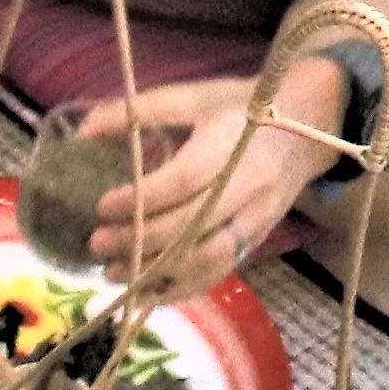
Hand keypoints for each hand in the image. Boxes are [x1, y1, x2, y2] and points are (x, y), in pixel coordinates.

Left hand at [69, 74, 340, 295]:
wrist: (306, 126)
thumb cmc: (239, 109)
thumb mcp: (193, 97)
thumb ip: (139, 112)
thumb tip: (82, 132)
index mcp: (233, 142)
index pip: (186, 179)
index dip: (142, 198)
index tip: (102, 206)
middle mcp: (251, 184)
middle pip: (195, 224)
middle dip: (141, 239)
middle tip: (97, 242)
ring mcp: (258, 217)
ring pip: (209, 258)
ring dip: (157, 273)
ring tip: (112, 272)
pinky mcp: (257, 240)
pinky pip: (220, 273)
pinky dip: (181, 289)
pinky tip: (144, 293)